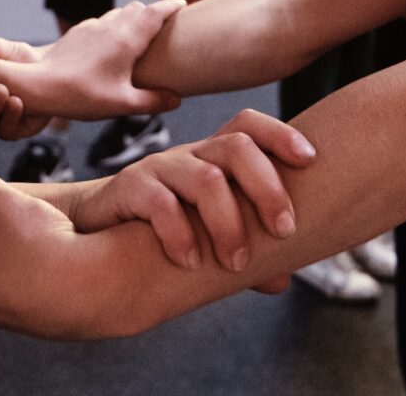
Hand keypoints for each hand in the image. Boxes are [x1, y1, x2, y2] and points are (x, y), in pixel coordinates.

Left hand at [0, 0, 185, 119]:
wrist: (39, 85)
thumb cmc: (81, 96)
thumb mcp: (122, 104)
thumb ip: (153, 101)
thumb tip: (177, 99)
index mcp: (126, 40)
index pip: (155, 13)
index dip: (171, 6)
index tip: (183, 4)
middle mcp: (110, 27)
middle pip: (138, 8)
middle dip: (154, 11)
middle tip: (166, 21)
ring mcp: (92, 27)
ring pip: (119, 13)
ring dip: (133, 18)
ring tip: (141, 33)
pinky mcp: (77, 32)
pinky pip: (102, 21)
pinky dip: (115, 26)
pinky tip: (111, 45)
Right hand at [70, 109, 314, 287]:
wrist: (96, 225)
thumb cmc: (161, 227)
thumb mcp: (206, 232)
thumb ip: (243, 249)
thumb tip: (281, 280)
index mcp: (213, 158)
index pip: (248, 126)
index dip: (281, 134)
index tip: (309, 160)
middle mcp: (190, 155)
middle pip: (236, 146)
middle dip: (268, 188)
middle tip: (283, 232)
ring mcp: (160, 168)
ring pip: (206, 178)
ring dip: (229, 224)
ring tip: (235, 264)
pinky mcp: (131, 189)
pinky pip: (161, 203)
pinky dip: (181, 235)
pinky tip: (189, 262)